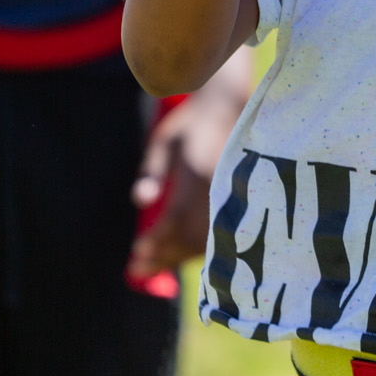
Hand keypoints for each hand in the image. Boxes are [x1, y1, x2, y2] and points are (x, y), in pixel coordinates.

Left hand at [126, 52, 249, 279]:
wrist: (229, 107)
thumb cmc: (191, 122)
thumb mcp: (166, 140)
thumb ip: (152, 171)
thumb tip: (140, 202)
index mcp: (198, 173)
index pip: (177, 218)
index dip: (158, 239)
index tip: (138, 250)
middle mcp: (217, 188)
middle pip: (192, 236)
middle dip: (164, 256)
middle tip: (137, 268)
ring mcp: (231, 196)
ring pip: (208, 240)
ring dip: (179, 257)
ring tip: (152, 266)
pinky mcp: (238, 201)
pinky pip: (219, 235)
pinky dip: (197, 250)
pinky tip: (179, 255)